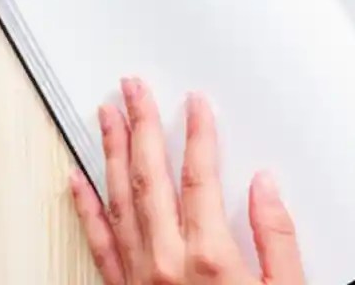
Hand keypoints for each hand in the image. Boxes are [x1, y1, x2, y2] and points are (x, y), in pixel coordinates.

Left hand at [68, 78, 304, 284]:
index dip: (198, 133)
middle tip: (132, 88)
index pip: (200, 176)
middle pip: (150, 176)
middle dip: (140, 125)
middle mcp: (166, 263)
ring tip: (104, 115)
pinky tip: (77, 179)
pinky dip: (85, 207)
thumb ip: (277, 239)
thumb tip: (265, 187)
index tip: (195, 104)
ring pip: (118, 199)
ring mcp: (138, 278)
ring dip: (109, 152)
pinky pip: (97, 242)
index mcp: (210, 259)